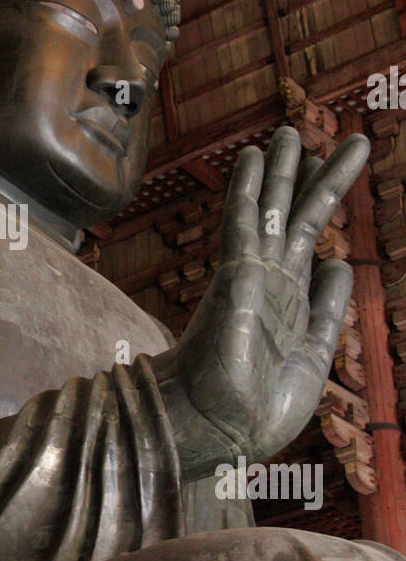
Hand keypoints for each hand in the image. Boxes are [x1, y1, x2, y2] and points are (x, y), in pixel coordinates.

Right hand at [152, 125, 369, 479]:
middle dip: (312, 177)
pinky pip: (243, 222)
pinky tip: (254, 156)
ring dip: (283, 171)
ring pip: (273, 211)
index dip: (323, 207)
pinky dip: (248, 187)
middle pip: (297, 218)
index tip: (330, 173)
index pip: (309, 243)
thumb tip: (340, 262)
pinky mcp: (236, 276)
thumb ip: (328, 309)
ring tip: (291, 131)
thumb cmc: (258, 409)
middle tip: (327, 136)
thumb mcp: (314, 356)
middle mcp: (271, 283)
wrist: (221, 429)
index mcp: (290, 303)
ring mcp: (253, 277)